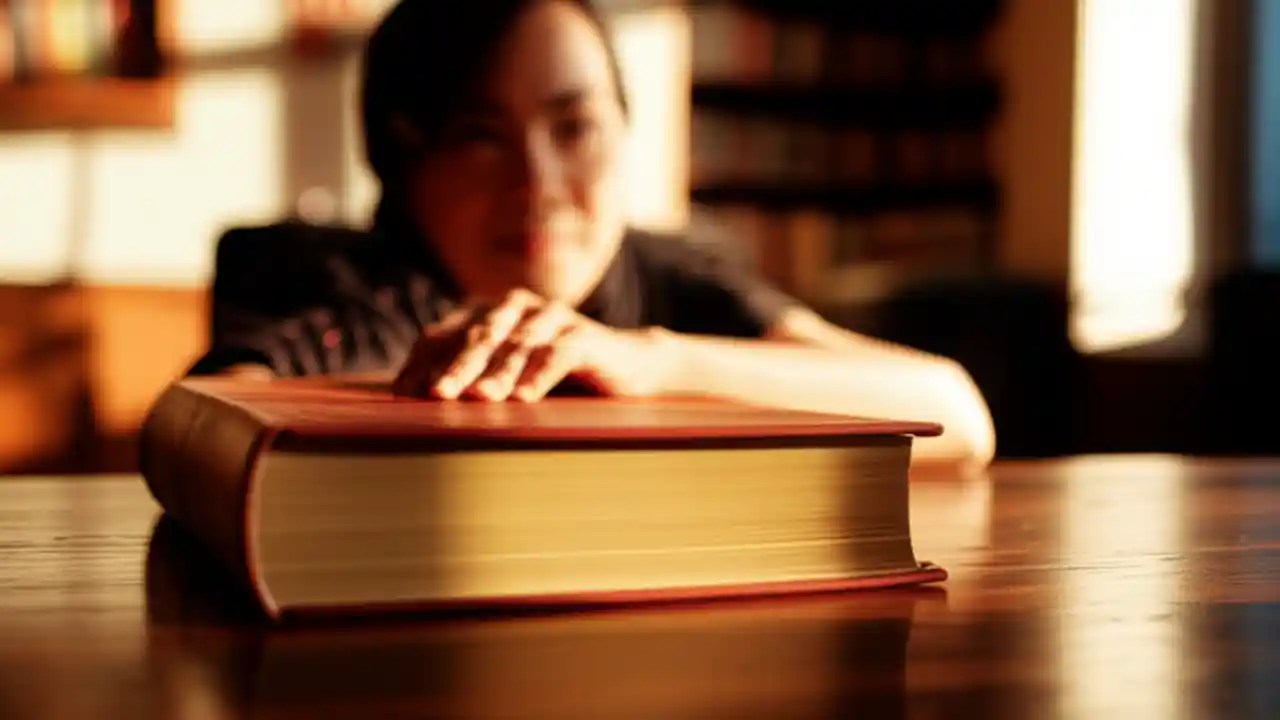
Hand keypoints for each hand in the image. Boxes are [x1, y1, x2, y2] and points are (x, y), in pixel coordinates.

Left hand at [391, 288, 675, 400]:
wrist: (626, 370)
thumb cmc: (554, 381)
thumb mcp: (504, 380)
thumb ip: (466, 383)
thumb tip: (409, 406)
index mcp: (485, 313)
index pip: (442, 336)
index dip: (422, 365)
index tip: (403, 399)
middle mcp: (515, 307)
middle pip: (477, 338)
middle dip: (455, 368)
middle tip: (435, 396)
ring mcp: (551, 316)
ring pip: (516, 345)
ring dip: (497, 375)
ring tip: (480, 400)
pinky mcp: (584, 334)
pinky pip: (558, 354)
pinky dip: (540, 376)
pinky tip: (525, 398)